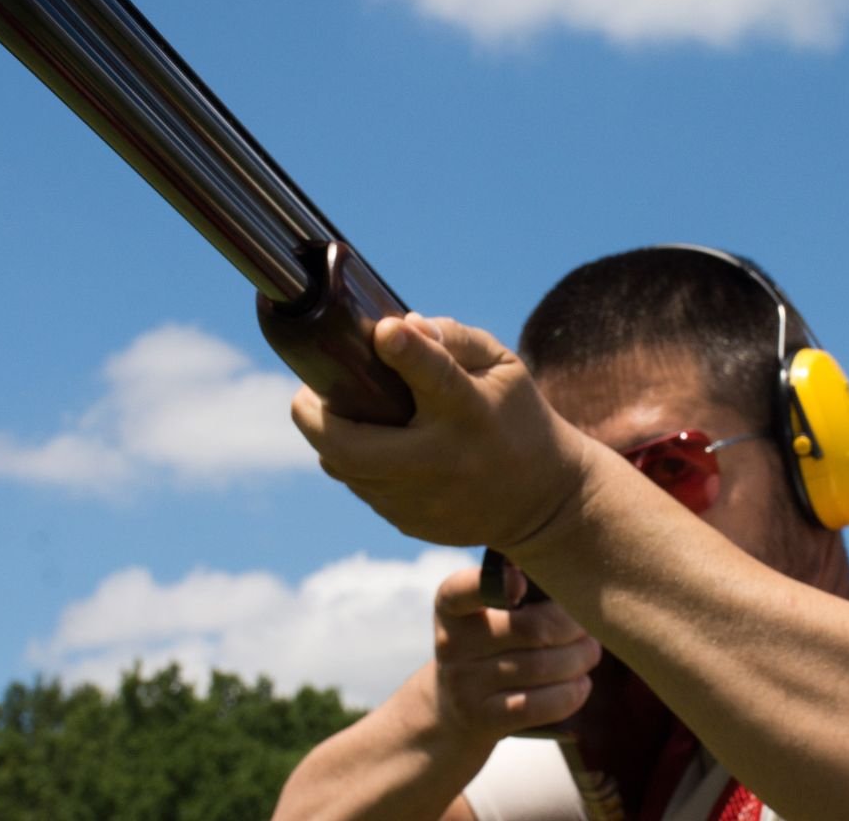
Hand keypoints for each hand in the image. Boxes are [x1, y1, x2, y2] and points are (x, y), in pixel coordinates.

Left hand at [291, 312, 599, 550]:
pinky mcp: (410, 524)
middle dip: (313, 417)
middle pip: (353, 447)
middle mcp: (442, 460)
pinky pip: (362, 489)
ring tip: (338, 414)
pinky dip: (354, 464)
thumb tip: (402, 324)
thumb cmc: (515, 419)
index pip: (435, 379)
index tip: (385, 331)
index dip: (407, 353)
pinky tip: (369, 446)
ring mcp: (422, 500)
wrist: (542, 502)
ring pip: (345, 468)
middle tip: (305, 394)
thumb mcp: (504, 369)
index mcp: (470, 412)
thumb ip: (455, 340)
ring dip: (330, 438)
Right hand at [429, 566, 600, 743]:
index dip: (497, 582)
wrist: (451, 710)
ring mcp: (464, 684)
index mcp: (451, 606)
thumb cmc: (486, 647)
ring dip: (578, 659)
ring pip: (540, 667)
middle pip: (531, 629)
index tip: (522, 582)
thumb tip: (568, 579)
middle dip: (572, 627)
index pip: (467, 588)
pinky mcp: (481, 719)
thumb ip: (515, 591)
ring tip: (590, 652)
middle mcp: (451, 643)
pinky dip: (568, 694)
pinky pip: (536, 706)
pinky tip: (581, 684)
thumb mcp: (483, 615)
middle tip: (589, 627)